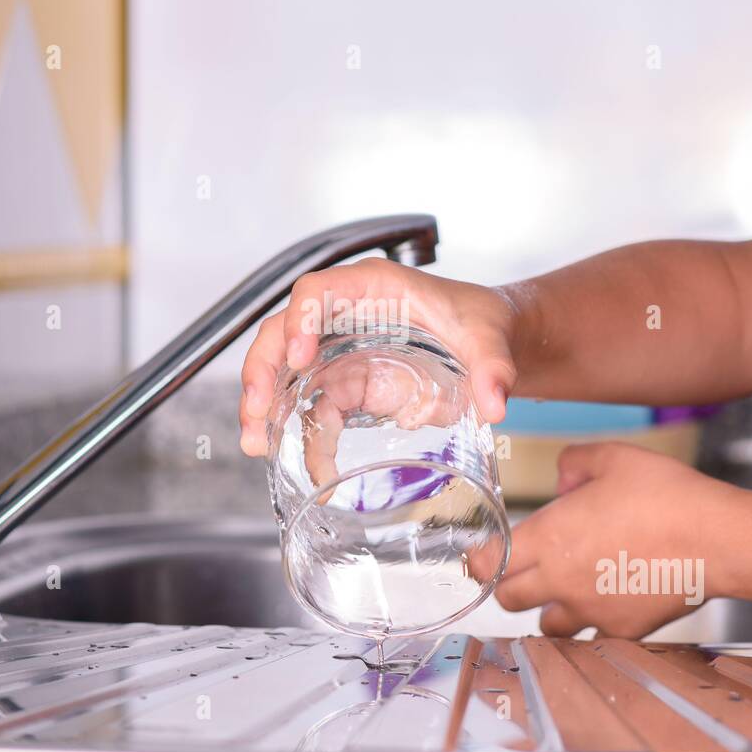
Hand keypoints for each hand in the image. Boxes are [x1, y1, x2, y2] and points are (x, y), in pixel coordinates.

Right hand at [238, 257, 521, 455]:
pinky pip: (311, 405)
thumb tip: (495, 402)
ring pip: (284, 371)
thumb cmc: (482, 322)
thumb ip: (494, 367)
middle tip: (256, 411)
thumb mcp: (491, 339)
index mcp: (372, 288)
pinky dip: (298, 432)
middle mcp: (344, 315)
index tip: (299, 357)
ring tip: (256, 444)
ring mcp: (340, 349)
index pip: (318, 291)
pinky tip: (303, 463)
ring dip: (266, 406)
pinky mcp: (347, 383)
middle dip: (262, 371)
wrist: (491, 344)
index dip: (299, 320)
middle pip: (282, 332)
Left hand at [492, 442, 739, 637]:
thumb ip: (575, 462)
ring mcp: (590, 610)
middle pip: (508, 598)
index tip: (478, 554)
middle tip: (516, 569)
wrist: (718, 539)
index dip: (477, 560)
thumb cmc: (666, 494)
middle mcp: (561, 580)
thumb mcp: (614, 457)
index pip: (489, 562)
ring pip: (545, 625)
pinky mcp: (622, 630)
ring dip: (545, 609)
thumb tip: (561, 479)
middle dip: (506, 583)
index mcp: (550, 538)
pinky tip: (599, 608)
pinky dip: (587, 628)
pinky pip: (589, 639)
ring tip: (560, 590)